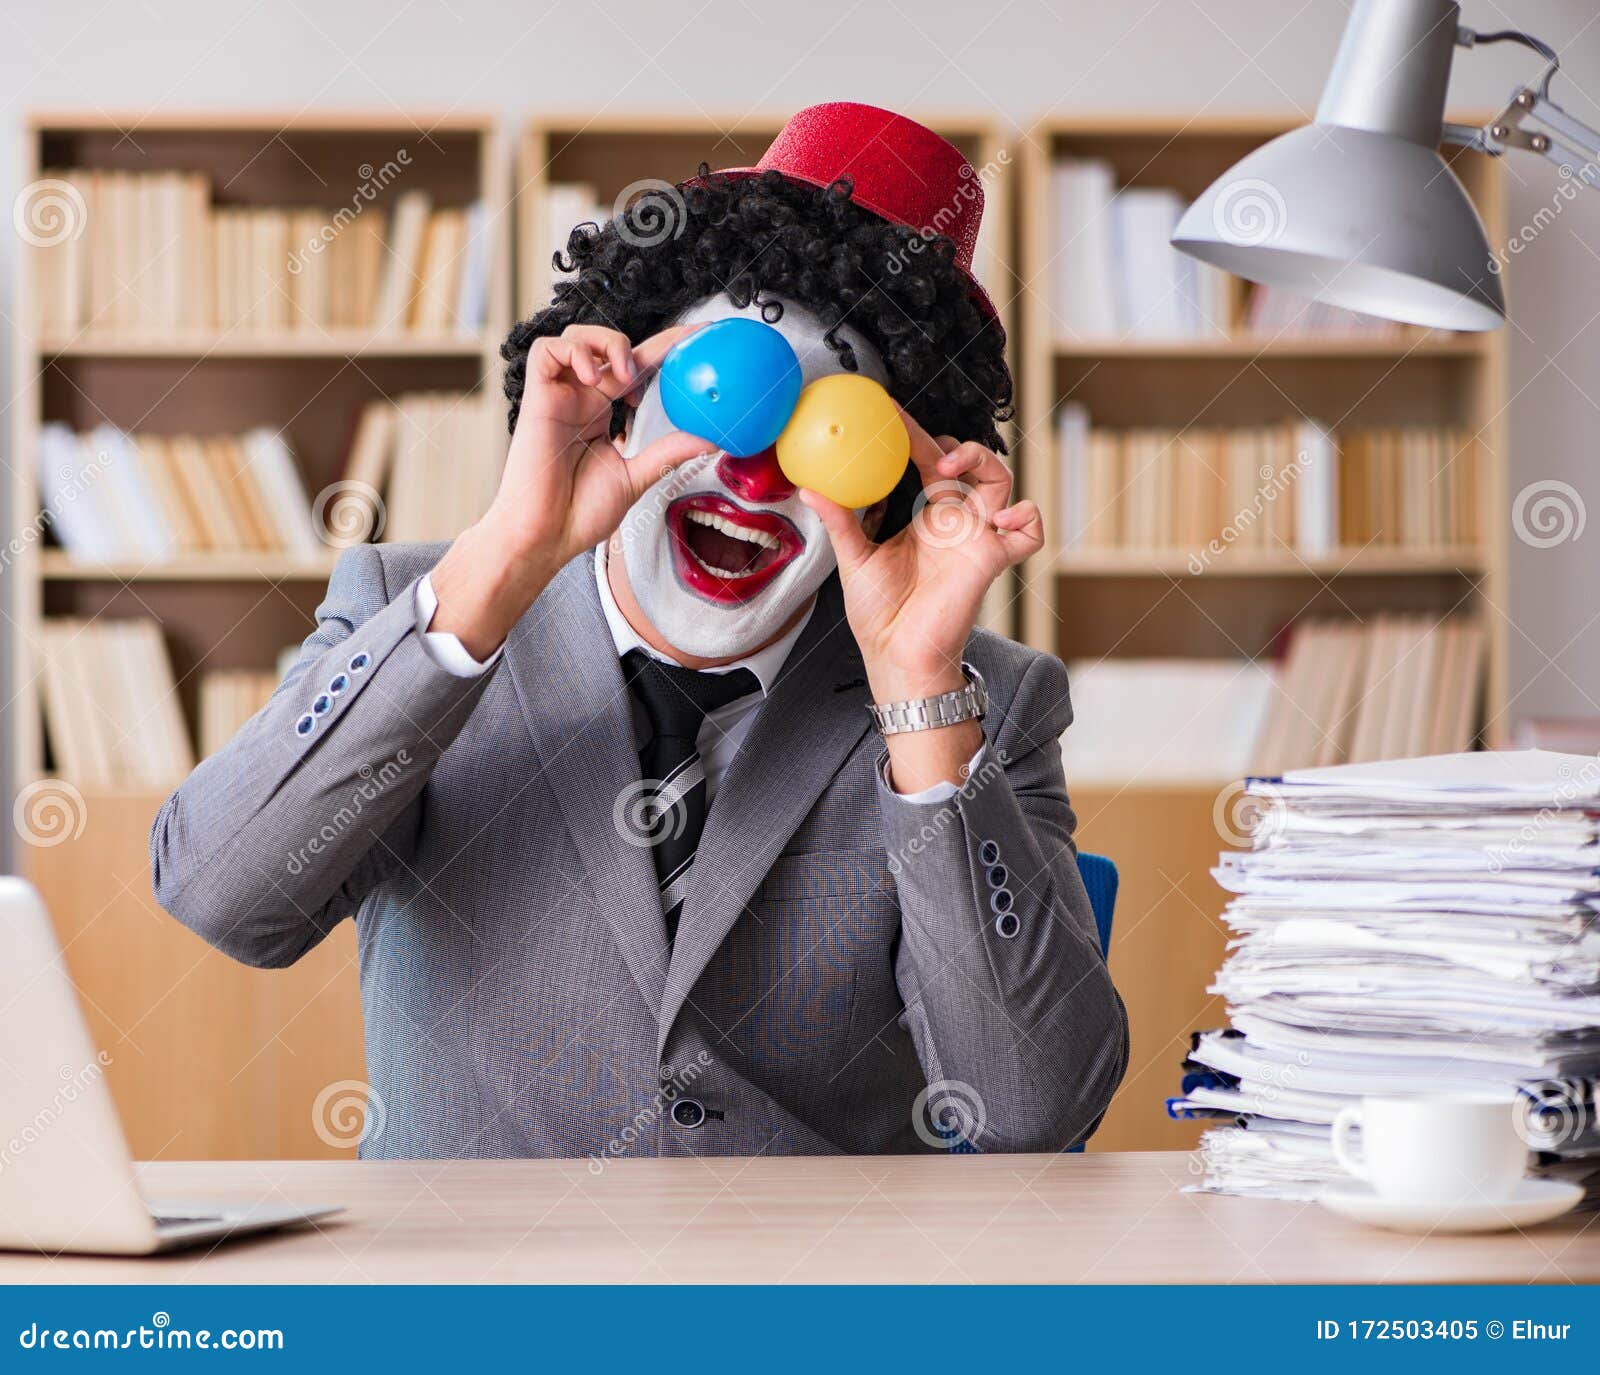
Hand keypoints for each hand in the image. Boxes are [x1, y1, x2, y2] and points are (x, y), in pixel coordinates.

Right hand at [430, 323, 711, 657]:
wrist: (545, 536)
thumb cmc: (579, 514)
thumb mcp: (636, 477)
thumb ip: (668, 452)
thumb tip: (711, 439)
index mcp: (602, 414)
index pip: (637, 370)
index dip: (666, 349)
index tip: (701, 339)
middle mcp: (581, 399)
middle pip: (610, 345)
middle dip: (650, 339)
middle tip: (684, 348)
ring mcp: (558, 396)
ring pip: (576, 335)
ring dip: (606, 342)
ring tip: (628, 375)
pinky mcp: (536, 398)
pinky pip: (545, 350)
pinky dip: (574, 352)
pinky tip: (594, 378)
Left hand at [800, 408, 1042, 702]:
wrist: (895, 656)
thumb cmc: (879, 615)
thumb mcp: (854, 558)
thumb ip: (840, 520)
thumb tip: (809, 488)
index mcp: (928, 518)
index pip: (931, 461)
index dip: (917, 435)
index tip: (892, 412)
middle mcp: (957, 524)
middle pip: (974, 464)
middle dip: (956, 444)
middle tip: (923, 448)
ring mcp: (977, 539)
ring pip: (1003, 483)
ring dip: (984, 462)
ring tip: (948, 468)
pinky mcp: (990, 561)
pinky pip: (1029, 534)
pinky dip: (1027, 518)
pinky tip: (999, 518)